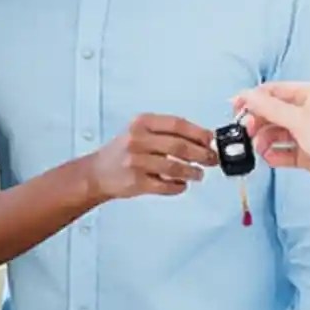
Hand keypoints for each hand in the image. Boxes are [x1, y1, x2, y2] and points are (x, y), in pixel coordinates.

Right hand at [88, 113, 218, 199]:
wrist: (97, 172)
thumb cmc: (125, 151)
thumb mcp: (141, 131)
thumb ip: (167, 133)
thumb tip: (203, 139)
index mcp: (142, 123)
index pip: (177, 124)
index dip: (198, 133)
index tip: (211, 140)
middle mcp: (138, 140)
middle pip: (179, 146)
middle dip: (201, 154)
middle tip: (212, 159)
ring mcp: (136, 162)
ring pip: (174, 168)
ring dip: (192, 172)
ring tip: (199, 174)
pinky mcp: (135, 182)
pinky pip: (164, 186)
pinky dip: (178, 186)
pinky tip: (182, 185)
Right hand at [231, 82, 309, 194]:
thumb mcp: (299, 119)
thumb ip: (269, 108)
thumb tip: (247, 95)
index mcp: (307, 95)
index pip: (272, 91)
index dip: (253, 99)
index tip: (235, 107)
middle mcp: (306, 112)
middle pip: (271, 113)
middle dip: (257, 122)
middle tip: (246, 130)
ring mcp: (305, 133)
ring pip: (275, 133)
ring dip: (264, 140)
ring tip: (260, 147)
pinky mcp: (305, 153)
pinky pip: (282, 152)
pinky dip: (274, 155)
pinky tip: (271, 158)